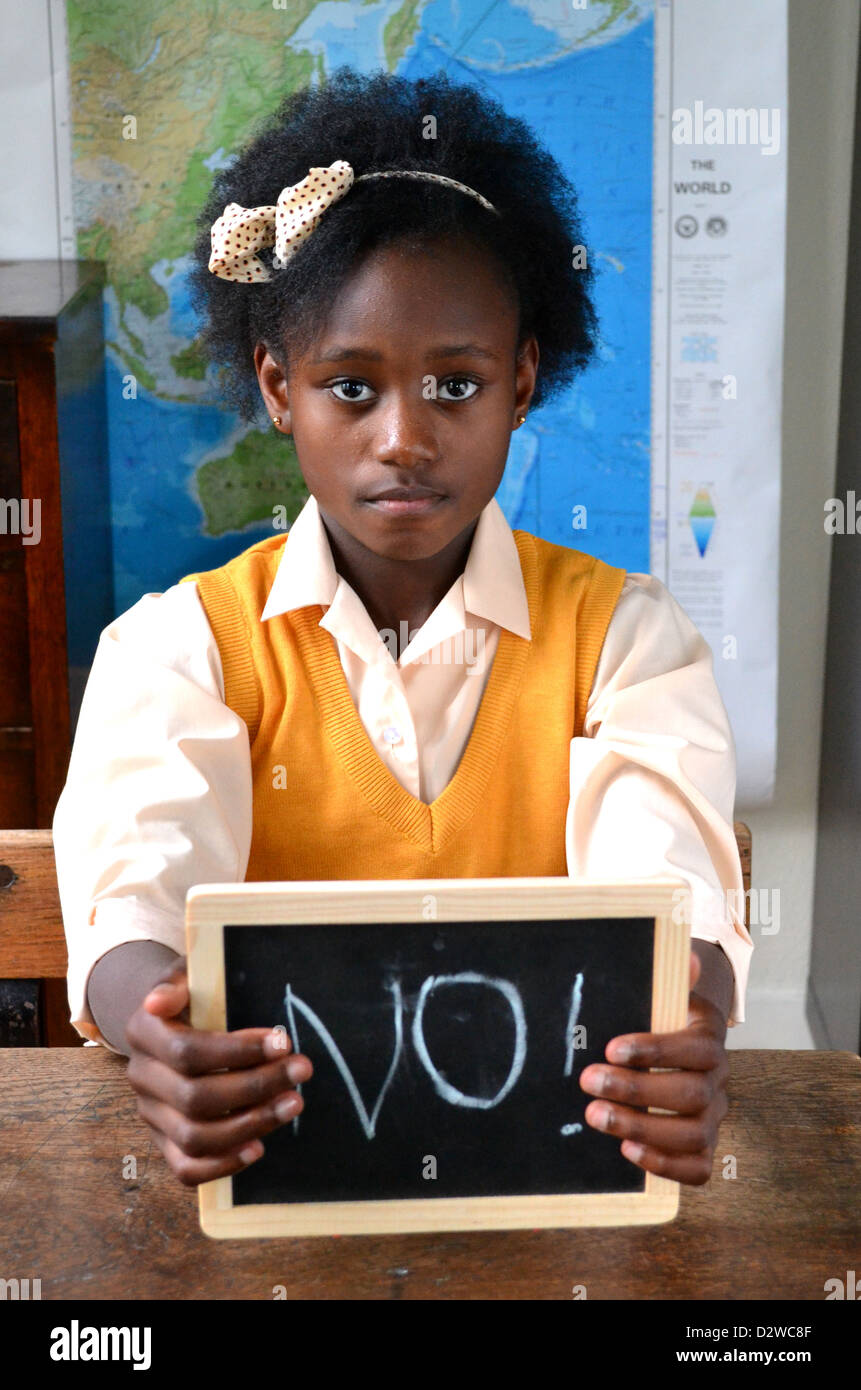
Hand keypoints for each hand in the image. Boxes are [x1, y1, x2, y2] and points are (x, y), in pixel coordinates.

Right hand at [124, 960, 312, 1187]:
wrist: (171, 1020)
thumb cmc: (192, 994)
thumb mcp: (187, 972)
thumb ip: (178, 981)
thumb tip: (160, 1000)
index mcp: (144, 1033)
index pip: (187, 1051)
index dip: (238, 1051)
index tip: (284, 1041)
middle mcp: (141, 1077)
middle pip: (195, 1097)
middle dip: (257, 1086)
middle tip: (301, 1071)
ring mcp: (151, 1114)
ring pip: (194, 1137)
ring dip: (250, 1125)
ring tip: (293, 1103)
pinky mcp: (164, 1141)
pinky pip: (185, 1168)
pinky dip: (222, 1165)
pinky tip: (258, 1148)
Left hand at [579, 951, 728, 1184]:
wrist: (679, 1048)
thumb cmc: (662, 1020)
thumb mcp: (665, 994)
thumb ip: (674, 978)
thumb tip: (691, 957)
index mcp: (710, 1040)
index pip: (695, 1049)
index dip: (656, 1050)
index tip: (611, 1048)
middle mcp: (719, 1081)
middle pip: (691, 1095)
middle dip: (637, 1090)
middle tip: (589, 1081)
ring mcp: (713, 1117)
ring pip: (693, 1134)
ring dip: (642, 1127)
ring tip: (595, 1116)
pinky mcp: (703, 1147)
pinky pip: (697, 1168)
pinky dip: (665, 1164)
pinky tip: (627, 1151)